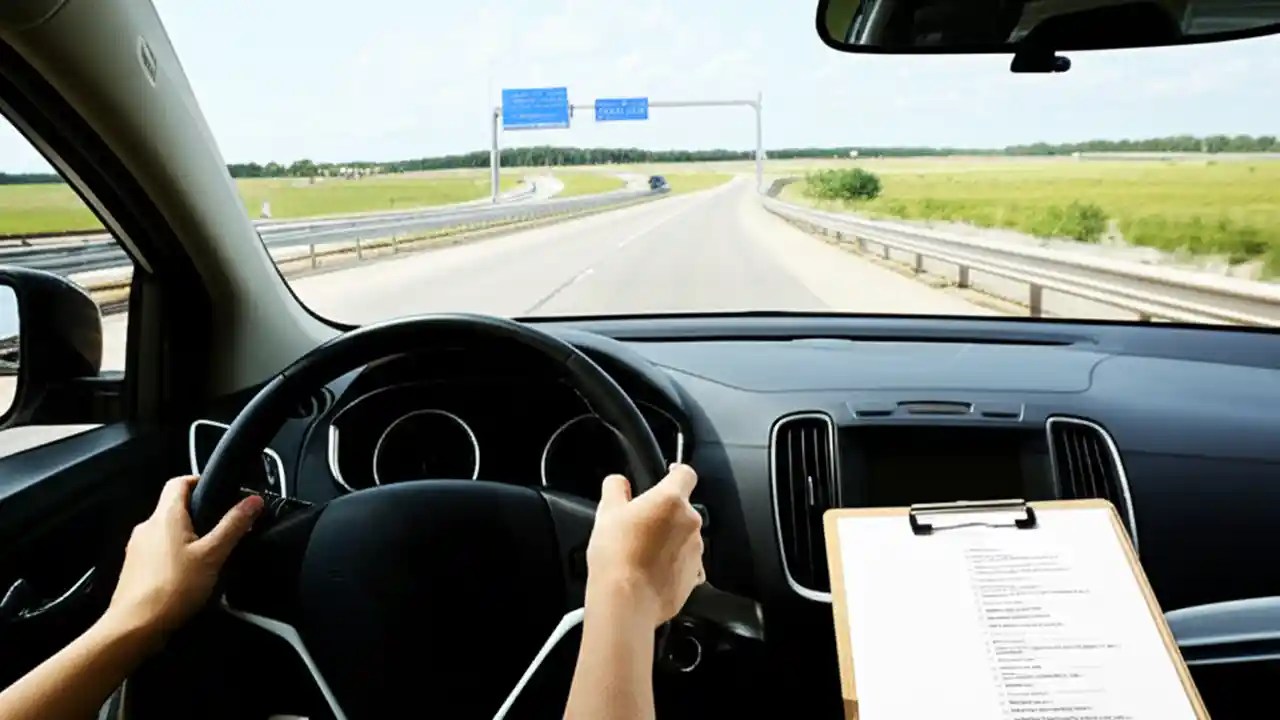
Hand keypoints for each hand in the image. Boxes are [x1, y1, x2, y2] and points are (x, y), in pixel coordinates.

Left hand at [104, 476, 263, 641]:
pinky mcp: (135, 569)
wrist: (135, 628)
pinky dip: (175, 556)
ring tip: (209, 556)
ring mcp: (137, 548)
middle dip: (200, 514)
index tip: (221, 492)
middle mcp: (147, 527)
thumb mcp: (213, 555)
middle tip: (222, 529)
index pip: (180, 481)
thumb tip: (253, 500)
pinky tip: (189, 576)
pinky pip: (158, 552)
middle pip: (175, 507)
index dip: (200, 481)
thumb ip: (234, 525)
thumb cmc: (173, 589)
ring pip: (167, 531)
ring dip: (187, 537)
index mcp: (165, 516)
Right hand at [586, 464, 703, 626]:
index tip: (668, 475)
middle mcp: (690, 522)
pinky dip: (675, 564)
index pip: (686, 474)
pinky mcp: (695, 576)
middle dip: (665, 514)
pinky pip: (687, 563)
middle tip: (640, 526)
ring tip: (643, 554)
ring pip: (684, 536)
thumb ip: (615, 488)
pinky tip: (654, 572)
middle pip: (682, 509)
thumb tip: (619, 481)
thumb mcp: (607, 512)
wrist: (627, 600)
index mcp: (671, 500)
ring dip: (670, 540)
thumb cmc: (616, 554)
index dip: (677, 472)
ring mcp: (697, 551)